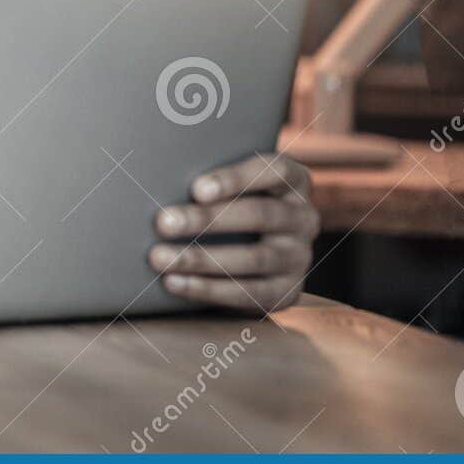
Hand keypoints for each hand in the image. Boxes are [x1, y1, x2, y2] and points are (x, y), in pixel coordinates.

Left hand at [150, 153, 318, 313]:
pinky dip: (208, 289)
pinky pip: (250, 293)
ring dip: (202, 259)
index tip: (196, 188)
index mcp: (293, 182)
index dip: (236, 178)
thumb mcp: (227, 188)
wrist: (244, 259)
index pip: (275, 170)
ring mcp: (299, 257)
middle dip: (207, 219)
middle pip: (259, 215)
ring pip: (254, 258)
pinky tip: (174, 282)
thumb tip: (160, 171)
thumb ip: (209, 181)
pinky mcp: (288, 291)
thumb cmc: (225, 206)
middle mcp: (303, 217)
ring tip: (160, 257)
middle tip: (164, 222)